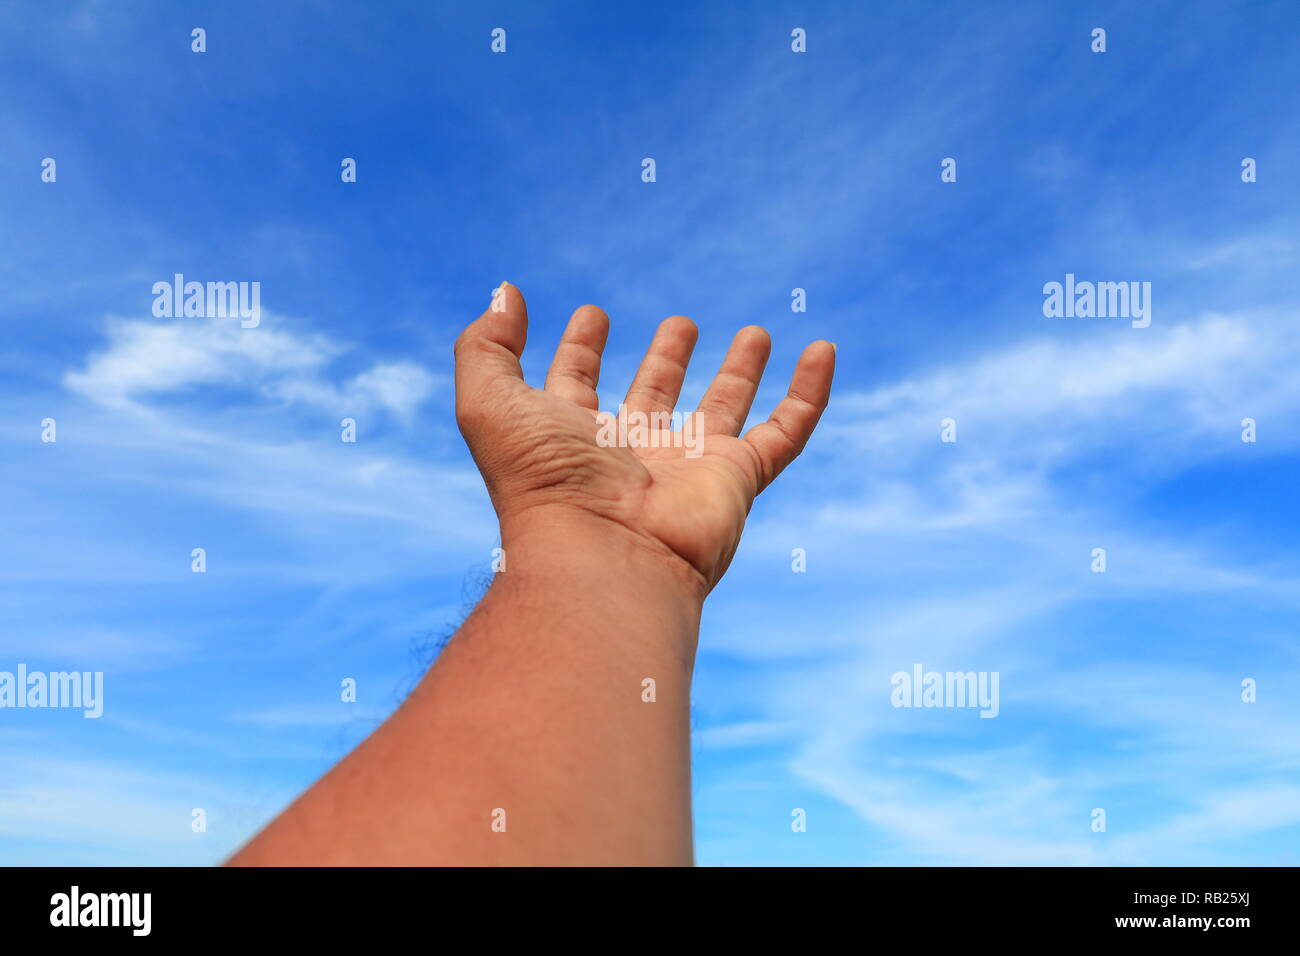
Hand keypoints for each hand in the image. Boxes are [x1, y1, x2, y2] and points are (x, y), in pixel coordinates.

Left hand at [454, 282, 834, 594]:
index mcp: (574, 437)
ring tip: (754, 333)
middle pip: (655, 396)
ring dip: (739, 371)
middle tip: (680, 324)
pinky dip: (810, 393)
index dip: (581, 349)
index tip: (590, 315)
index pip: (578, 384)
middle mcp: (632, 452)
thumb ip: (485, 346)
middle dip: (666, 359)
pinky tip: (823, 350)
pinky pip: (786, 431)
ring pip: (724, 410)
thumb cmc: (543, 484)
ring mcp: (689, 468)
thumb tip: (504, 294)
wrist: (602, 557)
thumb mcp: (490, 403)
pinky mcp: (738, 480)